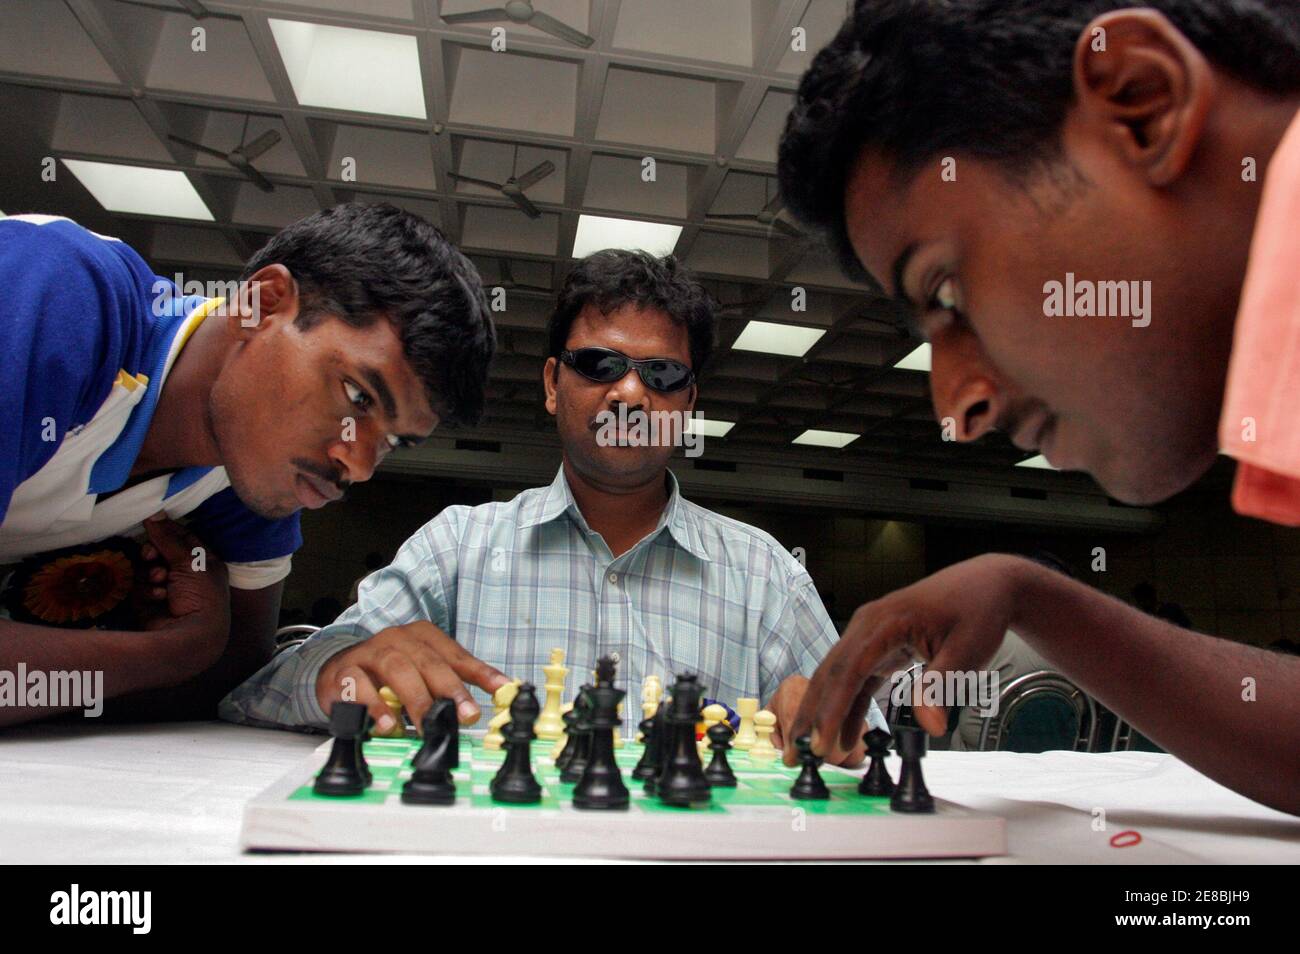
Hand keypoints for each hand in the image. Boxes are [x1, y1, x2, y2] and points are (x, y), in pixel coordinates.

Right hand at [139, 514, 230, 675]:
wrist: (191, 635)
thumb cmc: (201, 596)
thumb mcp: (190, 563)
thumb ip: (168, 538)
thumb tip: (154, 513)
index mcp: (204, 563)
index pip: (183, 538)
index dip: (167, 530)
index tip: (150, 521)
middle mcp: (186, 575)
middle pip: (160, 552)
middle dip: (153, 552)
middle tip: (151, 555)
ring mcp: (166, 589)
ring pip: (146, 569)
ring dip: (151, 573)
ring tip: (160, 580)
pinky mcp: (148, 603)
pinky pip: (140, 587)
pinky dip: (148, 590)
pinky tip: (158, 597)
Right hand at [316, 621, 511, 735]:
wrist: (339, 671)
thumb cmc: (388, 675)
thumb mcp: (422, 674)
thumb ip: (451, 686)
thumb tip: (486, 705)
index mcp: (423, 636)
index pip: (457, 655)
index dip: (481, 672)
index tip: (502, 690)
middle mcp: (398, 638)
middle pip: (429, 661)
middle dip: (450, 690)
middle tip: (466, 716)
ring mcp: (370, 652)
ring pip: (397, 669)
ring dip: (416, 699)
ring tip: (428, 726)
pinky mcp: (345, 671)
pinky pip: (359, 685)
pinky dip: (375, 706)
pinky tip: (387, 724)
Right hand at [785, 553, 1026, 765]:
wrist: (986, 584)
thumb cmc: (977, 610)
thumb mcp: (967, 650)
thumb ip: (940, 687)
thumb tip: (929, 727)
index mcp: (885, 622)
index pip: (848, 670)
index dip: (832, 709)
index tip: (821, 742)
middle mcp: (868, 626)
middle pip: (830, 673)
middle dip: (810, 714)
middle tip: (795, 752)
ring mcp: (870, 635)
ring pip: (836, 677)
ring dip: (822, 712)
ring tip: (808, 748)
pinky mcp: (878, 646)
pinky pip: (855, 679)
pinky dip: (848, 706)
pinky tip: (844, 735)